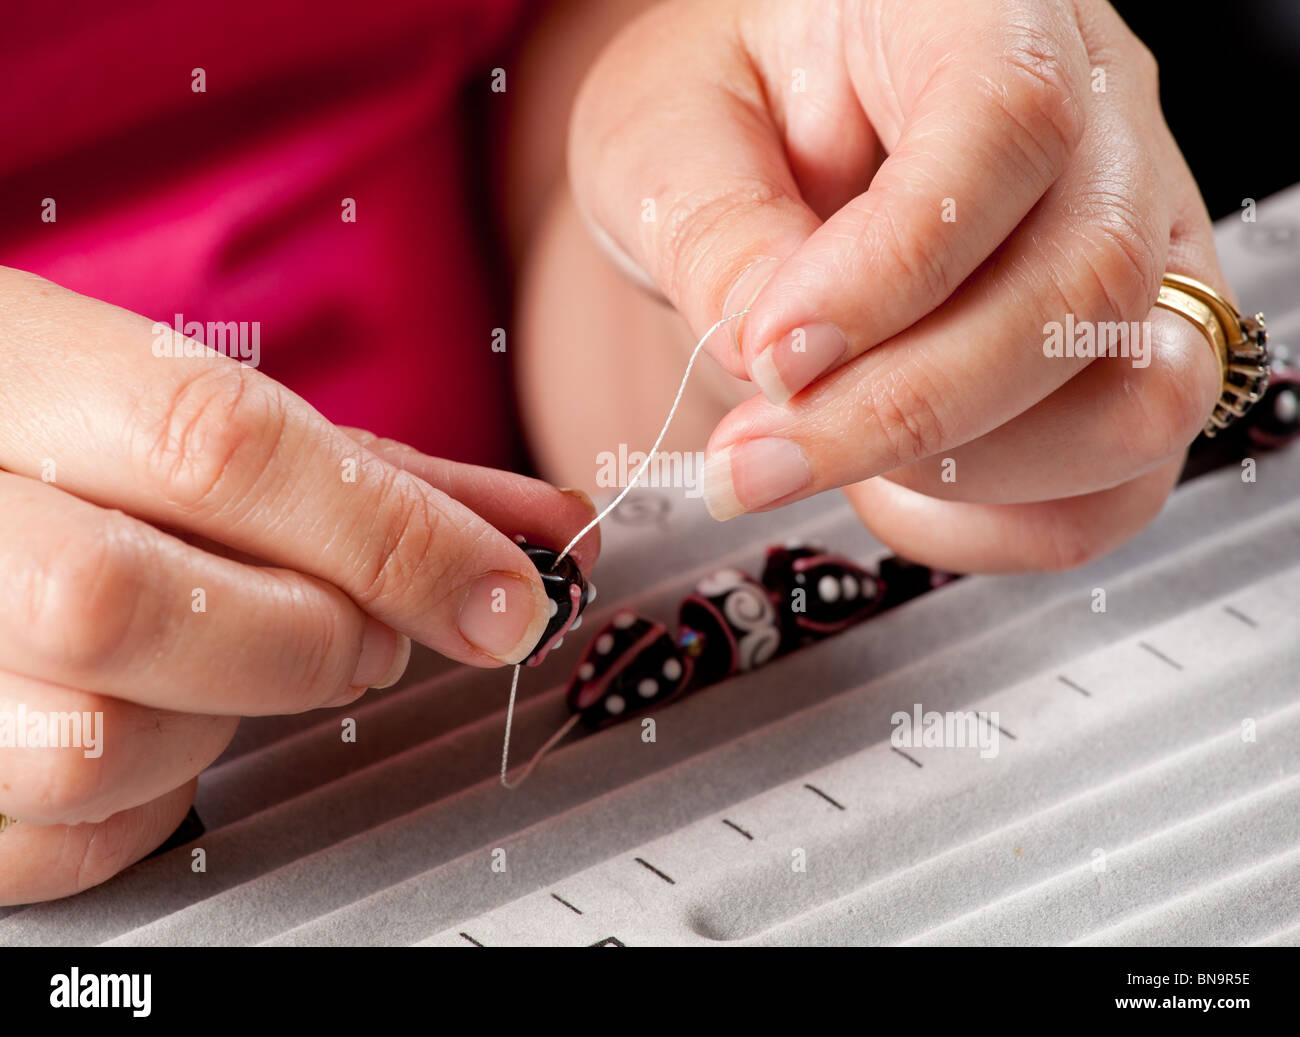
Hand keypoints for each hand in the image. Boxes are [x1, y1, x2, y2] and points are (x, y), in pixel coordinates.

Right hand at [0, 268, 597, 903]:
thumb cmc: (79, 445)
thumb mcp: (205, 417)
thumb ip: (377, 477)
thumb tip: (544, 530)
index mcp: (15, 369)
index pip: (214, 446)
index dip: (391, 534)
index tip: (502, 596)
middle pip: (129, 602)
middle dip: (307, 636)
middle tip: (359, 634)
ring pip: (94, 746)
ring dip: (219, 725)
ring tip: (227, 669)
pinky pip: (56, 840)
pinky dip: (152, 805)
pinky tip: (160, 727)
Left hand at [569, 0, 1222, 570]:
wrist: (769, 142)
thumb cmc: (729, 104)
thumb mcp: (671, 132)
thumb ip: (720, 234)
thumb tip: (781, 363)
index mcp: (982, 10)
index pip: (1005, 127)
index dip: (892, 270)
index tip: (775, 356)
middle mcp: (1094, 120)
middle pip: (1085, 284)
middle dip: (906, 411)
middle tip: (758, 459)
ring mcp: (1132, 242)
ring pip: (1135, 400)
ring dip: (961, 474)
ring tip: (819, 456)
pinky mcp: (1122, 353)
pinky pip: (1111, 483)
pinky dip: (991, 519)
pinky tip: (887, 482)